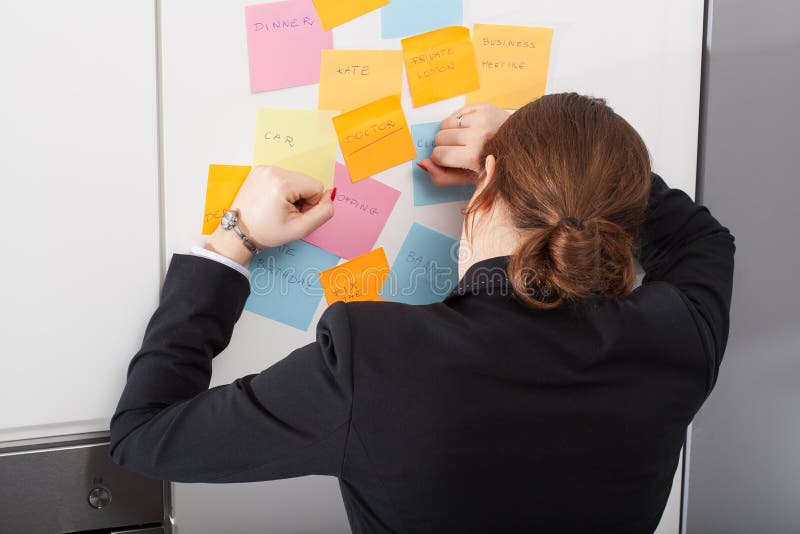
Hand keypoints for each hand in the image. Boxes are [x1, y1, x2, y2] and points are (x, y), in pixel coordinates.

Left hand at [205, 166, 334, 264]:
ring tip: (277, 207)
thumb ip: (323, 212)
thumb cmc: (266, 232)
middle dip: (302, 198)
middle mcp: (273, 171)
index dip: (311, 204)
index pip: (317, 186)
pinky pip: (283, 176)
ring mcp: (264, 168)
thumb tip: (331, 195)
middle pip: (306, 181)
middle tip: (286, 213)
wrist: (239, 232)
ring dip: (292, 193)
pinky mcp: (259, 170)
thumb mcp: (300, 229)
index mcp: (283, 183)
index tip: (295, 215)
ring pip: (296, 178)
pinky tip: (271, 201)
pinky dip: (282, 189)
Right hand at [418, 103, 509, 185]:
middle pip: (439, 138)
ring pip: (445, 124)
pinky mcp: (484, 107)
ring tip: (465, 140)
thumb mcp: (468, 179)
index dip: (440, 159)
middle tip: (460, 150)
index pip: (439, 155)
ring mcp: (482, 119)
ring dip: (450, 133)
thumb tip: (422, 163)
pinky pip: (455, 113)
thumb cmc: (492, 164)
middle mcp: (479, 135)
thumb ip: (441, 176)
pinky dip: (458, 121)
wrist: (517, 145)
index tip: (450, 161)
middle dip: (444, 145)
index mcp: (475, 156)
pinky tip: (470, 129)